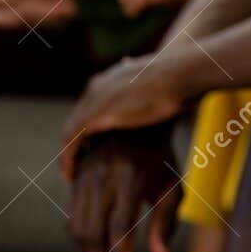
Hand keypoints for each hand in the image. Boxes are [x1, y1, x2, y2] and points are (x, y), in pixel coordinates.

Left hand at [60, 52, 191, 180]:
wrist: (180, 75)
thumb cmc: (183, 80)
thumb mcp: (167, 84)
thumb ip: (160, 90)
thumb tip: (176, 96)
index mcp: (113, 77)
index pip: (94, 105)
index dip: (93, 129)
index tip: (95, 148)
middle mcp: (97, 86)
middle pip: (79, 119)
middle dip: (77, 143)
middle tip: (78, 165)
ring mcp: (92, 100)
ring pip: (70, 132)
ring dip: (69, 154)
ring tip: (71, 175)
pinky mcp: (92, 115)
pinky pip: (70, 142)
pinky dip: (67, 159)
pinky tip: (69, 176)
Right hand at [66, 126, 181, 251]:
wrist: (134, 127)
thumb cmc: (160, 162)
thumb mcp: (172, 186)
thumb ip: (166, 221)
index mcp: (131, 177)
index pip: (119, 226)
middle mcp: (103, 178)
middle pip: (91, 232)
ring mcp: (84, 179)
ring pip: (76, 228)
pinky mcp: (74, 182)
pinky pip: (71, 218)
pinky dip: (80, 241)